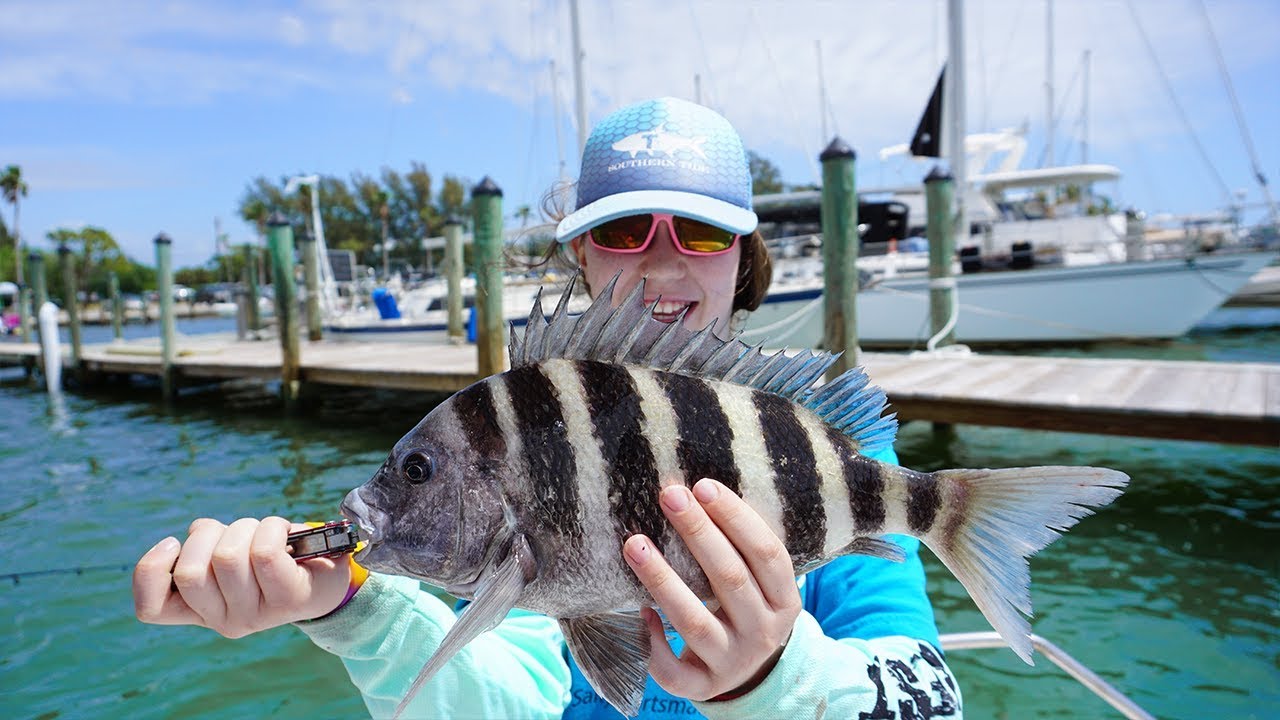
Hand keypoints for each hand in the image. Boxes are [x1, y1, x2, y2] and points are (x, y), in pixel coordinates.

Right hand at [132, 517, 351, 637]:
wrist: (327, 578)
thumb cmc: (273, 560)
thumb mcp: (232, 556)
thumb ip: (205, 549)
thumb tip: (198, 531)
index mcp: (201, 611)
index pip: (150, 608)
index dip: (149, 570)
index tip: (172, 544)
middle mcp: (224, 621)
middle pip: (189, 572)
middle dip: (207, 535)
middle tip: (233, 533)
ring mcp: (255, 615)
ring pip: (227, 557)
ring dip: (245, 527)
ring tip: (263, 533)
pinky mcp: (287, 599)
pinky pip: (263, 552)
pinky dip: (271, 528)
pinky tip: (283, 532)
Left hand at [623, 478, 801, 700]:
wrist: (753, 674)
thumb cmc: (749, 608)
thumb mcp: (763, 583)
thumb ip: (742, 548)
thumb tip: (697, 491)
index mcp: (785, 600)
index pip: (766, 553)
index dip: (736, 518)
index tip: (703, 486)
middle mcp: (763, 633)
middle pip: (729, 579)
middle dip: (697, 534)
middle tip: (669, 496)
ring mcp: (733, 662)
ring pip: (695, 621)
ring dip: (662, 579)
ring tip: (634, 543)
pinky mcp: (703, 687)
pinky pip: (675, 672)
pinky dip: (654, 644)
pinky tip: (639, 612)